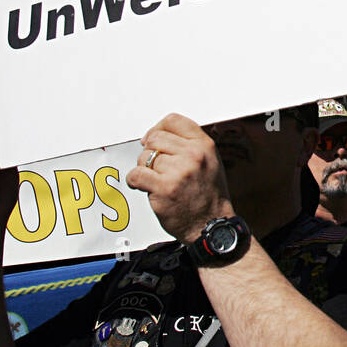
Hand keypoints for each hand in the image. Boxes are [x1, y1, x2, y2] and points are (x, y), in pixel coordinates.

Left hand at [127, 113, 232, 242]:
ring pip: (145, 157)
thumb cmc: (209, 195)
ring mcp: (178, 171)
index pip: (173, 121)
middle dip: (150, 151)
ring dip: (145, 169)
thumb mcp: (210, 162)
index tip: (152, 139)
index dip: (158, 128)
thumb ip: (190, 145)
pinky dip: (134, 180)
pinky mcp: (163, 188)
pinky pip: (136, 174)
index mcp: (204, 145)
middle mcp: (193, 155)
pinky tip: (143, 186)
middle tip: (155, 166)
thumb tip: (158, 134)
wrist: (211, 225)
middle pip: (155, 138)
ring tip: (156, 180)